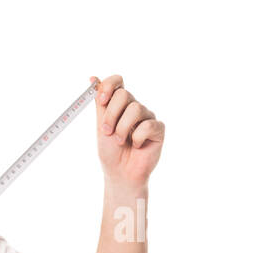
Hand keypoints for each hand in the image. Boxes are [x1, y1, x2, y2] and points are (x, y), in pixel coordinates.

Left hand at [90, 74, 163, 188]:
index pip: (117, 82)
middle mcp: (135, 107)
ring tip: (121, 142)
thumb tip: (93, 78)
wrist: (120, 173)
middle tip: (107, 132)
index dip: (109, 86)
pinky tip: (137, 146)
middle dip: (111, 115)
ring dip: (122, 129)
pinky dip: (137, 138)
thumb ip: (100, 103)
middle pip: (124, 95)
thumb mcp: (101, 125)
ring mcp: (148, 117)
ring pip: (135, 109)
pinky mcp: (159, 129)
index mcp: (119, 105)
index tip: (101, 101)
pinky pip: (148, 125)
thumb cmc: (110, 151)